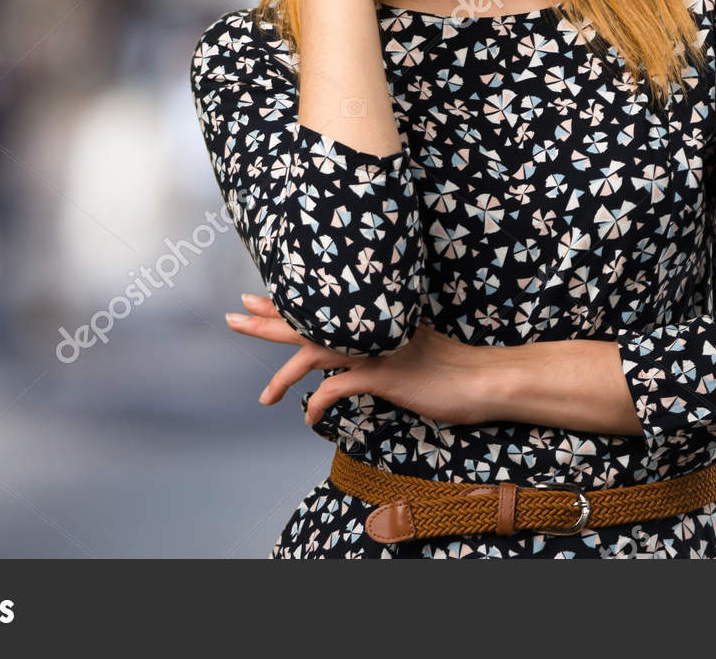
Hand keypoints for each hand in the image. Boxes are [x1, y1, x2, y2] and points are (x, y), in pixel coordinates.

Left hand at [226, 292, 495, 426]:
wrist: (482, 379)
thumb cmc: (451, 369)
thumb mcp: (412, 349)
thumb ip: (384, 347)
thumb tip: (363, 357)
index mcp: (372, 321)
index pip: (320, 308)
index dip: (287, 304)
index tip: (258, 297)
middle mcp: (368, 329)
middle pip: (306, 322)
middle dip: (267, 321)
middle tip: (233, 316)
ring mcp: (373, 350)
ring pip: (312, 354)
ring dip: (282, 375)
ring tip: (263, 398)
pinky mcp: (381, 374)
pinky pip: (334, 389)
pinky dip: (318, 405)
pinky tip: (310, 419)